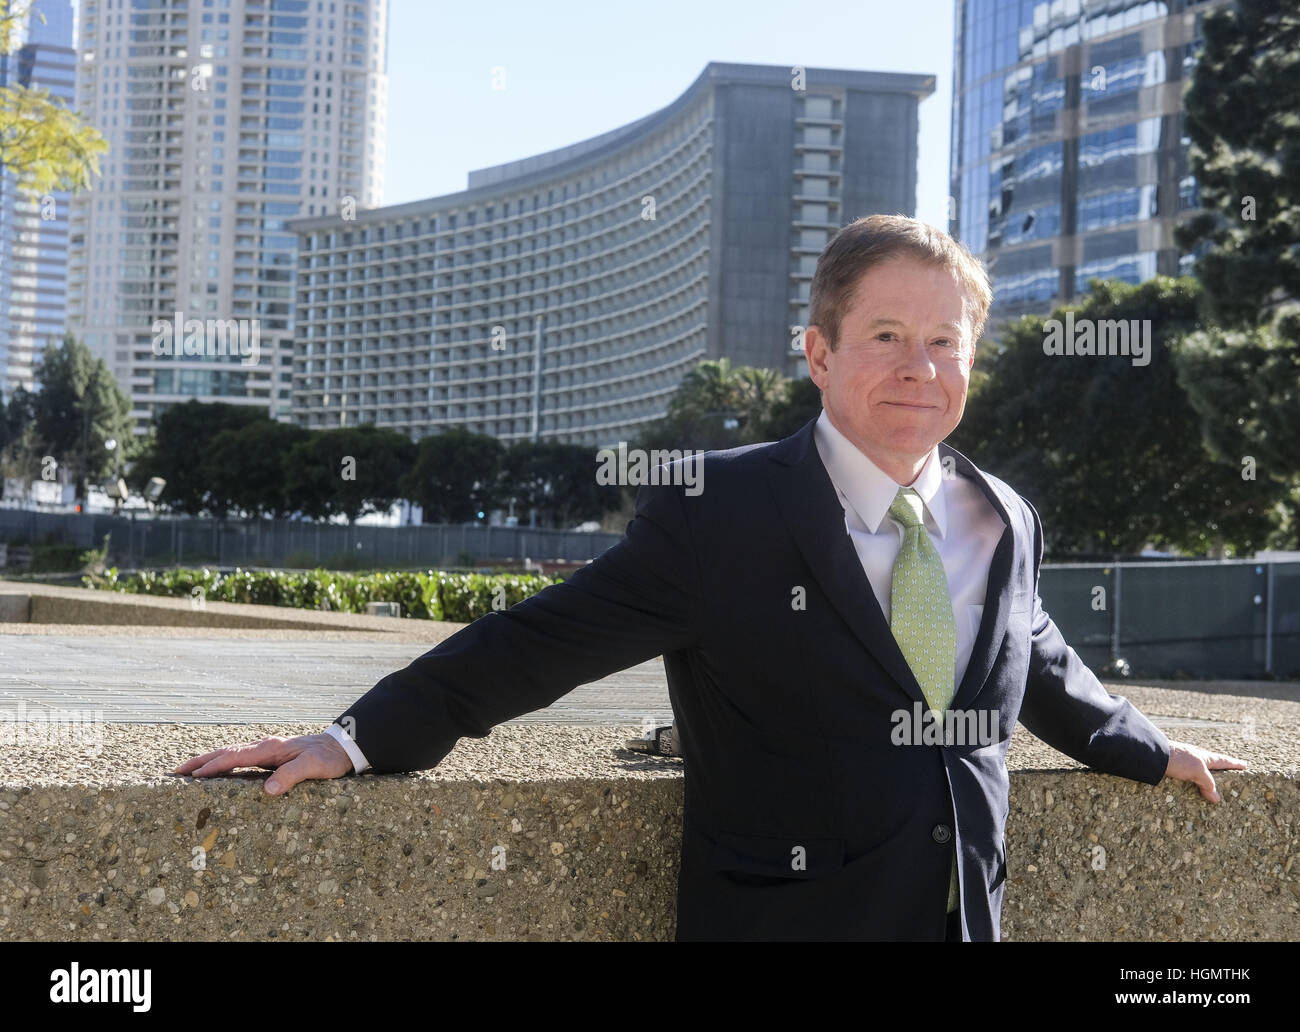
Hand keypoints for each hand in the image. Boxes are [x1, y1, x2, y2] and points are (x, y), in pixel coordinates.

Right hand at [172, 732, 353, 795]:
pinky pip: (239, 760)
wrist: (341, 748)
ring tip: (187, 773)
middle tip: (175, 772)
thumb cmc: (327, 758)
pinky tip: (216, 775)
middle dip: (199, 762)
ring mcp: (265, 752)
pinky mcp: (269, 758)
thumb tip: (267, 791)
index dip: (212, 767)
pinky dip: (222, 765)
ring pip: (230, 755)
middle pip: (224, 752)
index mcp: (269, 748)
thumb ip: (291, 777)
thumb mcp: (313, 767)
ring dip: (208, 762)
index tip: (192, 776)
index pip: (233, 757)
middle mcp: (263, 747)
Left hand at [1163, 739, 1246, 802]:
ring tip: (1209, 786)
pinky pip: (1185, 777)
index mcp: (1204, 757)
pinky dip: (1190, 782)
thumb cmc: (1176, 758)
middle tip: (1228, 774)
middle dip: (1218, 770)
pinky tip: (1188, 788)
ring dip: (1203, 778)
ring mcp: (1182, 763)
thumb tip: (1217, 799)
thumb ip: (1208, 784)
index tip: (1244, 765)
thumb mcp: (1197, 771)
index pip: (1223, 761)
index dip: (1234, 764)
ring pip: (1197, 772)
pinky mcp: (1171, 769)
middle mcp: (1194, 758)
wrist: (1150, 755)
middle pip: (1210, 765)